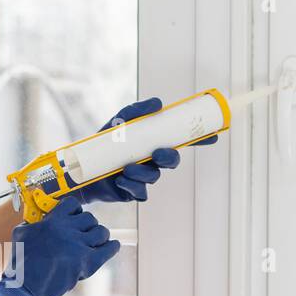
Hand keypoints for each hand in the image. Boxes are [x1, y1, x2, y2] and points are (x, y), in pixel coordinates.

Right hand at [0, 195, 119, 295]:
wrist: (25, 288)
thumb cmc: (20, 263)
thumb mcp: (21, 234)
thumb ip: (34, 223)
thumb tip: (41, 220)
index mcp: (52, 221)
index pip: (72, 204)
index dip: (75, 210)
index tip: (75, 216)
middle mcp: (67, 230)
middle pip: (89, 218)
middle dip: (88, 225)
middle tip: (84, 233)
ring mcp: (78, 246)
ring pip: (101, 232)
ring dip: (99, 235)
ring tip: (96, 241)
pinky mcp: (86, 263)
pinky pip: (108, 250)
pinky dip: (112, 247)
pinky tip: (112, 246)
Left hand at [58, 96, 215, 203]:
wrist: (82, 168)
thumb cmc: (104, 143)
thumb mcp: (118, 121)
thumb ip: (137, 110)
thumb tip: (158, 103)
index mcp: (153, 142)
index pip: (180, 140)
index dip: (199, 139)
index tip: (213, 135)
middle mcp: (152, 160)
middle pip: (172, 160)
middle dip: (170, 157)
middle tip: (158, 154)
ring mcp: (144, 177)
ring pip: (154, 177)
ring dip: (143, 172)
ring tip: (126, 168)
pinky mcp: (133, 192)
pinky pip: (140, 192)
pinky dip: (130, 185)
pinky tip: (119, 180)